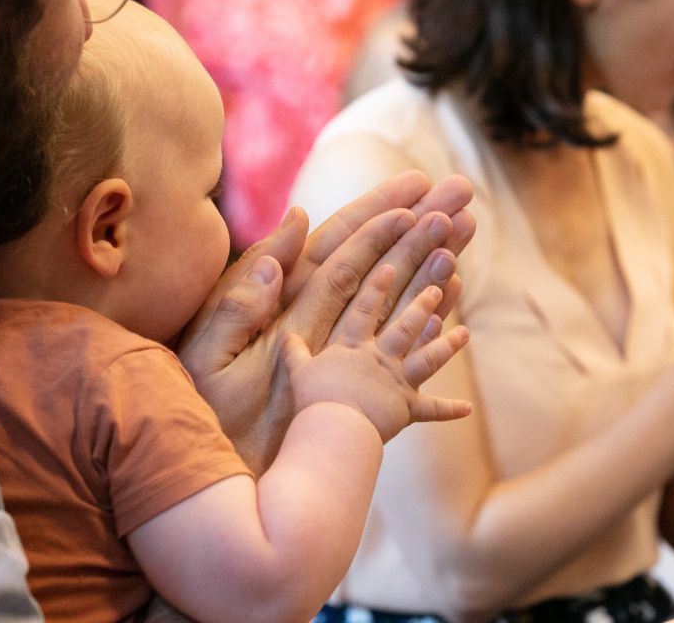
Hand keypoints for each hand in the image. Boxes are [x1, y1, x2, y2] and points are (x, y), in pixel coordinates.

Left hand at [178, 172, 475, 469]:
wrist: (216, 484)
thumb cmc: (205, 424)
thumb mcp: (213, 358)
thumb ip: (244, 300)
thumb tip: (284, 235)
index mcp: (283, 307)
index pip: (339, 247)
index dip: (376, 214)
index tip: (414, 189)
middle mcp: (317, 321)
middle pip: (379, 260)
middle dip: (419, 225)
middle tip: (461, 193)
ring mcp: (339, 351)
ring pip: (397, 295)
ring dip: (433, 260)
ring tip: (468, 230)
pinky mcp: (352, 385)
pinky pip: (402, 348)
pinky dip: (432, 321)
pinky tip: (453, 296)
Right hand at [283, 265, 471, 441]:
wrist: (335, 428)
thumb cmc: (314, 400)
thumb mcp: (298, 371)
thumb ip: (294, 352)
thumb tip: (286, 334)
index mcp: (353, 347)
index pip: (366, 309)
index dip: (378, 285)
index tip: (391, 265)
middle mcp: (381, 358)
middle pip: (406, 325)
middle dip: (423, 303)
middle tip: (438, 284)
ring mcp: (398, 382)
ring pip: (427, 357)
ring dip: (447, 344)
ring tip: (464, 332)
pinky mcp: (407, 409)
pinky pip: (432, 410)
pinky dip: (449, 410)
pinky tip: (467, 408)